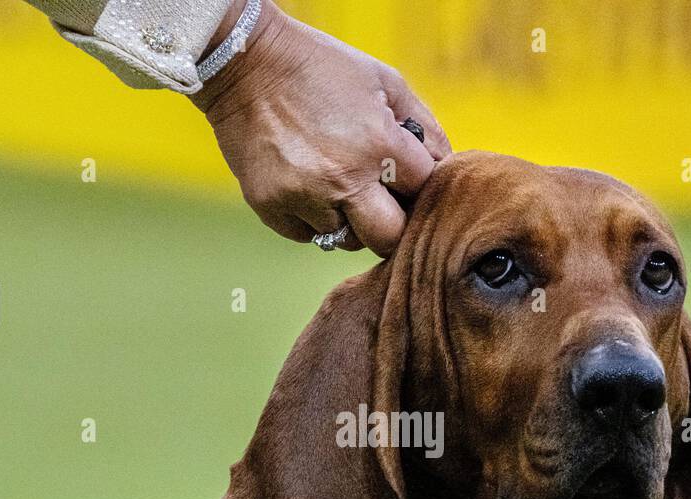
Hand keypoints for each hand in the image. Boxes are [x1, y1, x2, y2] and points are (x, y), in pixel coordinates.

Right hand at [191, 0, 450, 255]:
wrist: (246, 65)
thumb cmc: (322, 69)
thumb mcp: (385, 82)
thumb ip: (424, 126)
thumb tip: (444, 166)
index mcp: (379, 145)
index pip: (422, 190)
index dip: (416, 182)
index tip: (404, 174)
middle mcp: (343, 179)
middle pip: (389, 238)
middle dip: (391, 222)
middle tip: (381, 202)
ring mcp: (304, 198)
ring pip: (346, 240)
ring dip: (350, 220)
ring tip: (338, 184)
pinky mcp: (272, 208)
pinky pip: (307, 235)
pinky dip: (313, 218)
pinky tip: (307, 184)